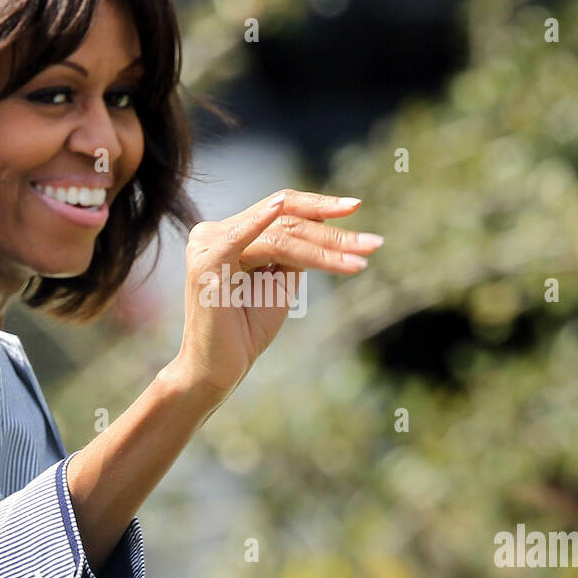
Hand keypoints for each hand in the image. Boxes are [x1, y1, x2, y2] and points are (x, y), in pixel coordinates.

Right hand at [169, 189, 383, 397]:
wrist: (217, 370)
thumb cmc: (246, 330)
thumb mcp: (279, 282)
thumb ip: (293, 252)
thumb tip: (322, 222)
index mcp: (232, 234)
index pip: (281, 212)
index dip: (318, 206)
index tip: (356, 207)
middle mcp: (215, 233)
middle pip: (285, 223)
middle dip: (333, 234)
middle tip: (372, 243)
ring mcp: (207, 245)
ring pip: (278, 236)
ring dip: (323, 246)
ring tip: (360, 255)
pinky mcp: (206, 263)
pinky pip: (238, 237)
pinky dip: (258, 222)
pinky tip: (278, 208)